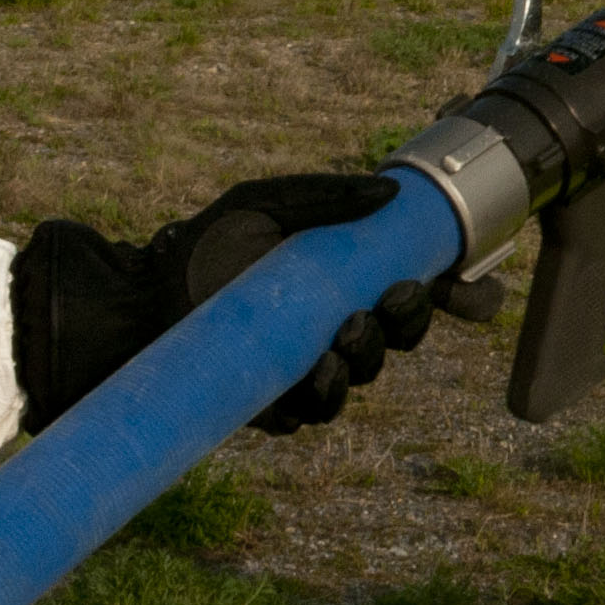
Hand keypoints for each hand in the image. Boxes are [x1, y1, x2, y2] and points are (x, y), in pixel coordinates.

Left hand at [12, 174, 432, 434]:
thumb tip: (391, 191)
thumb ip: (325, 196)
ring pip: (363, 377)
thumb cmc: (201, 248)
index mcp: (344, 281)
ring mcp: (307, 372)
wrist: (137, 300)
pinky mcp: (275, 409)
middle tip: (392, 301)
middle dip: (408, 323)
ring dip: (369, 358)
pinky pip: (315, 413)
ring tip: (349, 332)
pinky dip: (324, 396)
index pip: (412, 292)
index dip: (454, 295)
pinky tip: (319, 373)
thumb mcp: (264, 206)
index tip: (466, 286)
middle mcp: (334, 330)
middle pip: (399, 339)